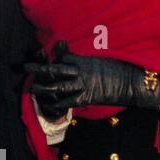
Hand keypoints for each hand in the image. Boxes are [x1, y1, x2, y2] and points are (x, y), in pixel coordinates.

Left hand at [27, 43, 159, 119]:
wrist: (132, 82)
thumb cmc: (121, 68)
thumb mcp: (102, 59)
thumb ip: (87, 59)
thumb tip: (75, 56)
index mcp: (85, 59)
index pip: (63, 56)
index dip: (53, 55)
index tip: (44, 54)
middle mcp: (81, 71)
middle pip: (55, 68)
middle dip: (40, 68)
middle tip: (26, 67)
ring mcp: (83, 85)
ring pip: (57, 85)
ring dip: (43, 87)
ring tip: (32, 87)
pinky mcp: (87, 97)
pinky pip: (68, 102)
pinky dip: (58, 104)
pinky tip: (49, 105)